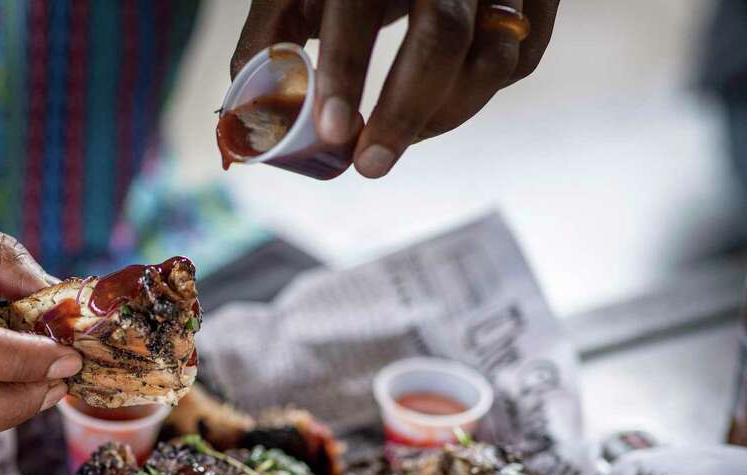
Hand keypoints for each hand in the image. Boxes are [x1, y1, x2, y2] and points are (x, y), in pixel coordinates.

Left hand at [233, 1, 558, 177]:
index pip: (361, 6)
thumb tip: (245, 122)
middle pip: (442, 38)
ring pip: (493, 57)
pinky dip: (480, 96)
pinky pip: (524, 59)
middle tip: (369, 165)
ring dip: (444, 116)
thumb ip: (270, 41)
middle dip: (404, 114)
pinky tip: (437, 110)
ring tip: (394, 141)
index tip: (334, 132)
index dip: (347, 69)